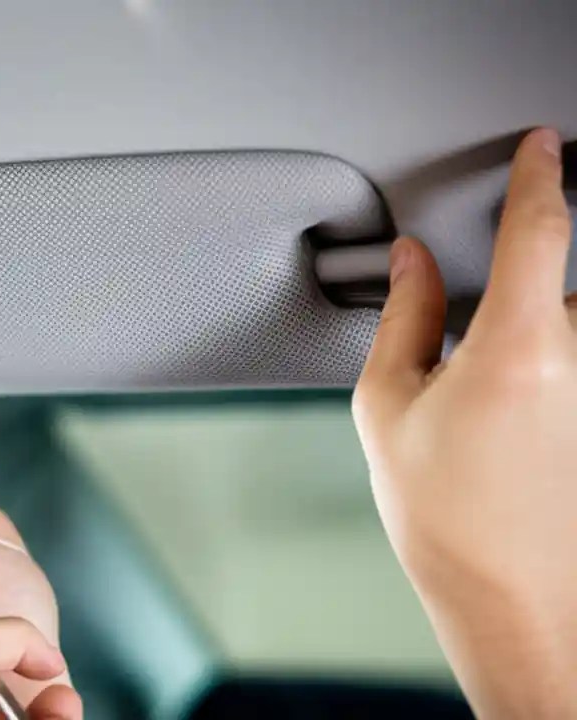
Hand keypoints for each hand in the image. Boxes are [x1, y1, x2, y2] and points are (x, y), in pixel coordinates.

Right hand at [354, 127, 576, 717]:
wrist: (507, 597)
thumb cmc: (443, 518)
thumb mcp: (386, 406)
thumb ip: (404, 317)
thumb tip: (413, 263)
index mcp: (516, 349)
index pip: (541, 228)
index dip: (539, 175)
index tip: (541, 148)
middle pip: (559, 283)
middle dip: (516, 300)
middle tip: (469, 358)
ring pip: (573, 325)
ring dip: (537, 340)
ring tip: (495, 409)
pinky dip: (549, 373)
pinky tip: (518, 430)